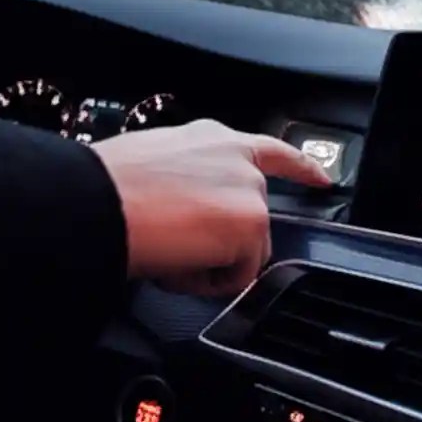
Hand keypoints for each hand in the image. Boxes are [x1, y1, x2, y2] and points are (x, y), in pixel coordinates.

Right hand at [93, 119, 330, 295]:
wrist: (99, 202)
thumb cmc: (107, 189)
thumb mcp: (153, 169)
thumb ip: (187, 183)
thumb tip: (183, 213)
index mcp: (212, 139)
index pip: (270, 150)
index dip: (301, 167)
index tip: (322, 179)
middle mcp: (239, 160)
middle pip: (252, 218)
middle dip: (222, 242)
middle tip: (174, 247)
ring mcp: (250, 192)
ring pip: (244, 251)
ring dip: (210, 263)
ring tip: (166, 253)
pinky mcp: (252, 224)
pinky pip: (238, 276)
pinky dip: (208, 283)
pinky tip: (176, 265)